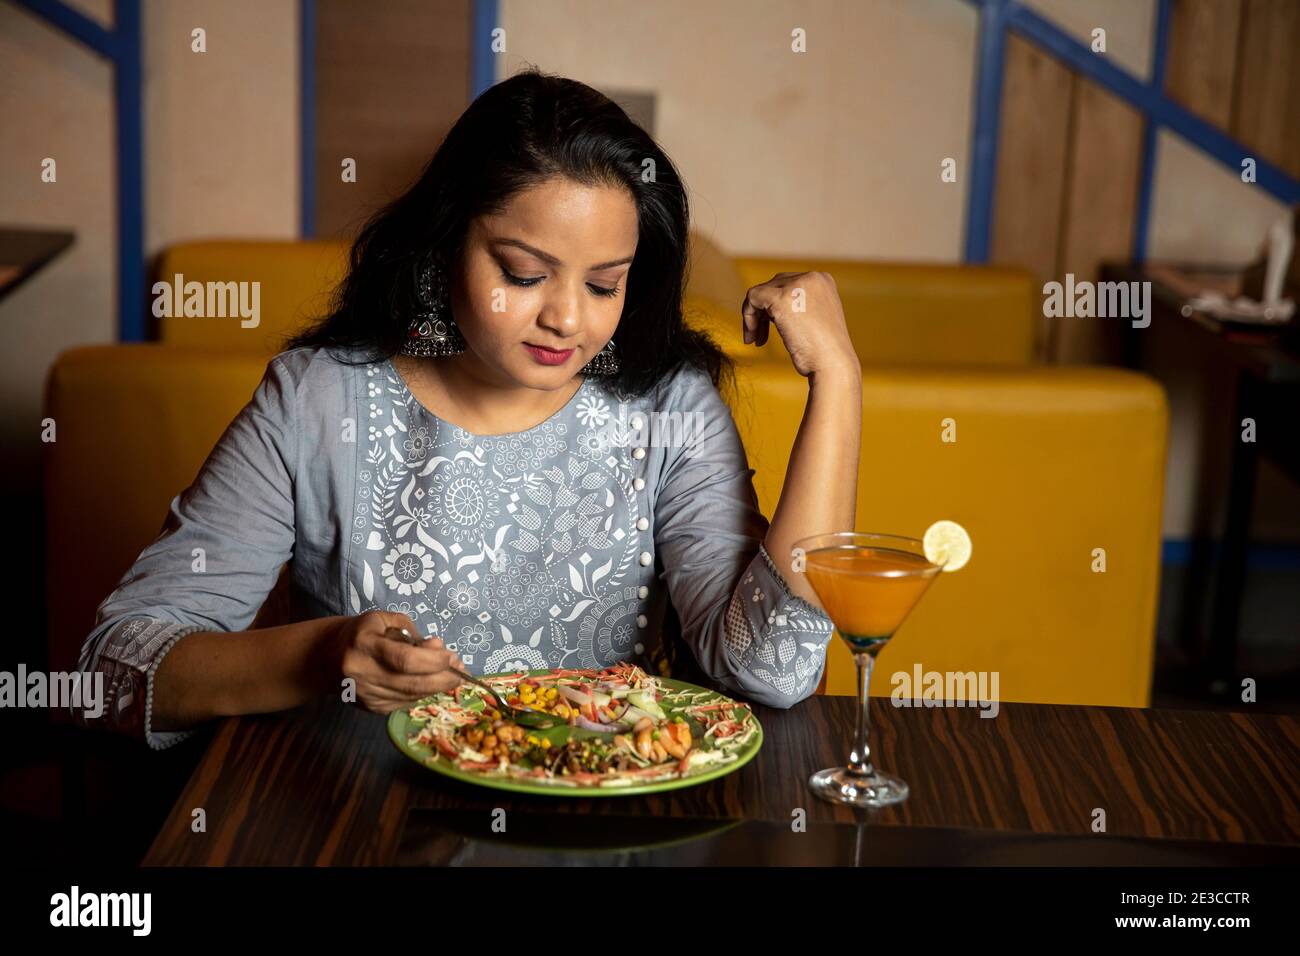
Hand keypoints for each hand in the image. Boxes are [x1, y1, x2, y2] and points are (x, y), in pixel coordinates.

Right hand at [334, 610, 464, 714]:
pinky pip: (405, 702)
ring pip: (411, 696)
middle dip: (443, 678)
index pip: (404, 659)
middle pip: (411, 683)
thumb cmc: (364, 632)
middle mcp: (362, 672)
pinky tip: (430, 683)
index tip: (452, 657)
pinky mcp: (371, 708)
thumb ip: (414, 634)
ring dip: (437, 687)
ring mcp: (366, 694)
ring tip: (452, 675)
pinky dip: (422, 693)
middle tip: (461, 671)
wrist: (328, 657)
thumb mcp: (387, 620)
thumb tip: (439, 650)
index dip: (433, 661)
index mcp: (364, 643)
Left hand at [741, 271, 858, 377]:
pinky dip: (747, 316)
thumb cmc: (824, 352)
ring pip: (760, 292)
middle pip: (773, 286)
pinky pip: (752, 297)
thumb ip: (799, 306)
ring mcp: (796, 285)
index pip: (787, 284)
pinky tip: (753, 337)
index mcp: (822, 280)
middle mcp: (811, 277)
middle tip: (760, 338)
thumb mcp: (815, 319)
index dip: (774, 307)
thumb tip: (771, 308)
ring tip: (756, 340)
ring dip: (754, 317)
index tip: (770, 329)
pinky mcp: (780, 298)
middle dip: (763, 313)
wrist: (833, 365)